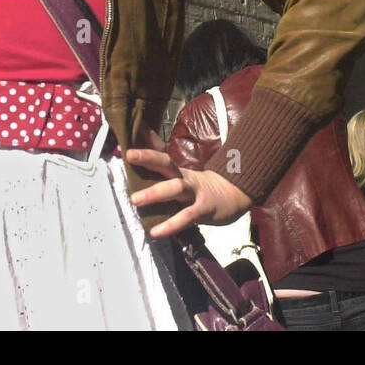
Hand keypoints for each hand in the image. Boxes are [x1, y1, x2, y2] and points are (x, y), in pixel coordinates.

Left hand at [125, 131, 252, 238]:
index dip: (147, 144)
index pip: (162, 154)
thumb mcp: (183, 175)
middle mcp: (185, 178)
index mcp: (179, 170)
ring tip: (135, 199)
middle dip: (149, 158)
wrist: (235, 195)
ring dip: (155, 192)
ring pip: (176, 188)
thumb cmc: (202, 188)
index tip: (132, 133)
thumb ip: (164, 168)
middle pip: (168, 163)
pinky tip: (156, 232)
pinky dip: (171, 225)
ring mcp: (195, 193)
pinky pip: (186, 217)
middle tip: (130, 155)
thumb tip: (146, 147)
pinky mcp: (203, 210)